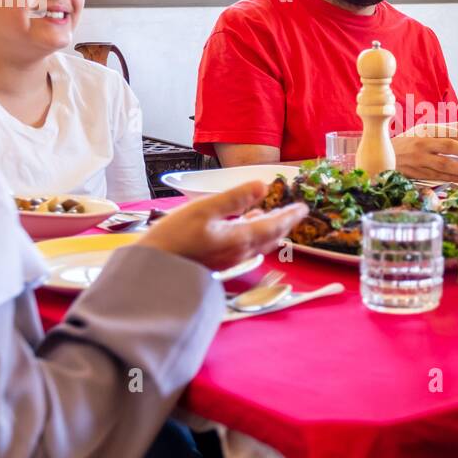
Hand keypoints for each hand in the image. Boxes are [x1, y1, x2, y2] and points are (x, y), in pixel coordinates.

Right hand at [139, 180, 306, 270]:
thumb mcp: (204, 209)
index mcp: (241, 238)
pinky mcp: (218, 263)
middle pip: (271, 236)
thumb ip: (235, 198)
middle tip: (293, 211)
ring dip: (270, 229)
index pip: (275, 225)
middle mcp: (240, 252)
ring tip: (273, 215)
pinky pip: (246, 247)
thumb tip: (262, 186)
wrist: (154, 271)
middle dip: (284, 222)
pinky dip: (254, 235)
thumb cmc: (174, 237)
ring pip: (259, 243)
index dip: (290, 215)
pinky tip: (245, 226)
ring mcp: (229, 260)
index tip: (303, 207)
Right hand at [392, 127, 457, 181]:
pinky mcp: (415, 175)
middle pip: (447, 151)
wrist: (384, 155)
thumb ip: (450, 127)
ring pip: (442, 168)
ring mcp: (418, 162)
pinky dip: (450, 179)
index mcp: (425, 133)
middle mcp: (421, 147)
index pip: (448, 136)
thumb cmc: (409, 141)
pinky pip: (436, 178)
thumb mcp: (426, 130)